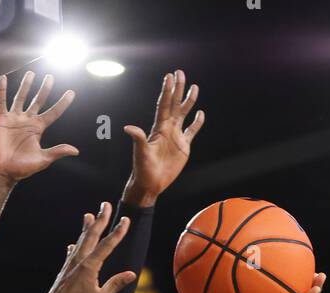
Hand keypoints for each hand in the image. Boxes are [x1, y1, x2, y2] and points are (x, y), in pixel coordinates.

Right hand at [0, 72, 77, 183]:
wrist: (2, 172)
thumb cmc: (22, 168)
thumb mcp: (43, 159)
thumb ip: (57, 152)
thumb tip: (75, 151)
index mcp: (37, 129)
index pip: (53, 113)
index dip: (62, 103)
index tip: (71, 93)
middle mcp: (27, 121)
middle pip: (38, 101)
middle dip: (44, 89)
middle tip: (50, 77)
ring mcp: (14, 118)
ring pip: (21, 97)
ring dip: (26, 85)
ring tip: (31, 73)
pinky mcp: (1, 119)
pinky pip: (1, 101)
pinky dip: (2, 90)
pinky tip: (4, 78)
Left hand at [41, 203, 136, 292]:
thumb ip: (115, 284)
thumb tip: (131, 274)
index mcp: (90, 266)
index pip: (107, 244)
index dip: (118, 231)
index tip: (126, 219)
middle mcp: (79, 260)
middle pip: (92, 235)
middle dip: (100, 219)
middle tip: (105, 204)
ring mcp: (70, 264)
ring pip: (80, 240)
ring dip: (86, 227)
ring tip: (89, 215)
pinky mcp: (65, 270)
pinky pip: (72, 253)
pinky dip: (76, 245)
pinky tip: (74, 244)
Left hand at [123, 70, 204, 206]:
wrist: (150, 183)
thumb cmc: (142, 168)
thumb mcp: (140, 153)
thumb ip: (138, 139)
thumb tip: (129, 128)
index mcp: (158, 128)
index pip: (164, 105)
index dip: (167, 91)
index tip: (169, 76)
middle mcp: (168, 129)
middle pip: (174, 104)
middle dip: (177, 89)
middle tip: (180, 72)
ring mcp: (176, 137)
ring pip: (184, 114)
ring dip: (189, 101)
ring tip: (194, 87)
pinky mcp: (183, 147)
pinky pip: (191, 131)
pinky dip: (196, 123)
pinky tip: (200, 113)